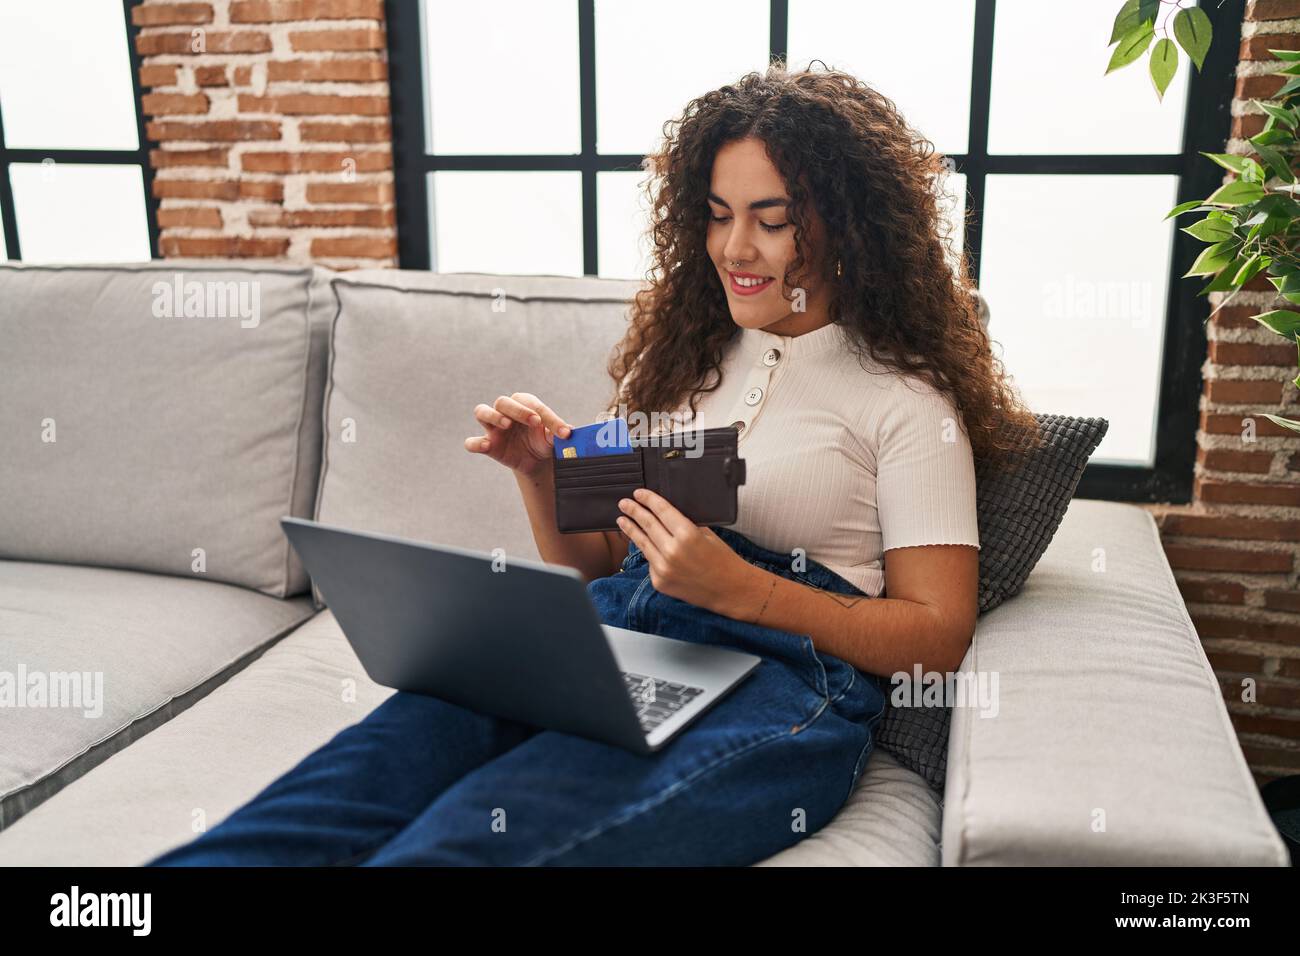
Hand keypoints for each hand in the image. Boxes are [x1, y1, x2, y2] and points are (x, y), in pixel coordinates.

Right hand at [465, 392, 570, 478]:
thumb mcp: (553, 438)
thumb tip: (567, 432)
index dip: (549, 418)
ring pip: (482, 412)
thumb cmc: (544, 441)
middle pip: (503, 402)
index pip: (534, 406)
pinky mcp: (488, 444)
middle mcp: (506, 411)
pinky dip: (476, 443)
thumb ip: (557, 433)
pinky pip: (472, 442)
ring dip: (493, 416)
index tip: (563, 431)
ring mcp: (494, 427)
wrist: (536, 460)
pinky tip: (486, 446)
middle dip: (519, 410)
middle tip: (535, 421)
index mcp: (525, 404)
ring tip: (507, 425)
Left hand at [615, 488, 760, 614]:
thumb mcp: (706, 534)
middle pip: (647, 525)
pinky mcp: (660, 581)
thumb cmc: (723, 559)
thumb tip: (666, 513)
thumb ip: (685, 524)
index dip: (648, 500)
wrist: (730, 589)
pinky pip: (650, 562)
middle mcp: (672, 551)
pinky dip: (648, 552)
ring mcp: (663, 568)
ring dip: (631, 530)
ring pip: (642, 543)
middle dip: (634, 511)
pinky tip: (644, 544)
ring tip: (622, 520)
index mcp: (687, 534)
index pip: (661, 511)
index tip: (638, 493)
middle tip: (624, 503)